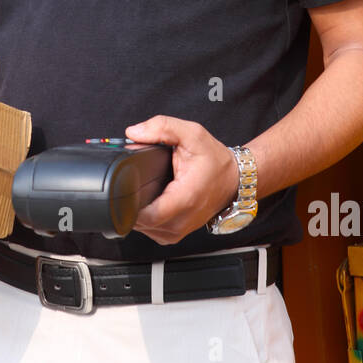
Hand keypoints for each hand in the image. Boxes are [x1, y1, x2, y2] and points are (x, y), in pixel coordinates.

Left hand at [123, 116, 238, 245]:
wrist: (234, 180)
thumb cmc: (215, 160)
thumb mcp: (191, 134)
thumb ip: (161, 127)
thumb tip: (134, 132)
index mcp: (185, 197)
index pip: (148, 215)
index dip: (131, 202)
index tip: (127, 186)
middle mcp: (182, 220)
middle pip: (140, 222)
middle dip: (131, 202)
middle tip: (136, 182)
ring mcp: (178, 231)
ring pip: (143, 230)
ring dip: (138, 211)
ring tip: (146, 191)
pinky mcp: (175, 235)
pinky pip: (151, 232)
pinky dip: (146, 219)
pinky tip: (151, 203)